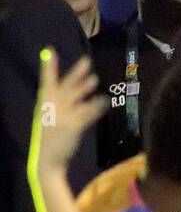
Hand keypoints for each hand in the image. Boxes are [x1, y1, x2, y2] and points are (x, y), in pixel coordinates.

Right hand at [34, 50, 104, 175]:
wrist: (48, 160)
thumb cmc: (51, 140)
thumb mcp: (51, 120)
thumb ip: (61, 108)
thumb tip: (76, 97)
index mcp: (45, 105)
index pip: (47, 82)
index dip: (50, 68)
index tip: (51, 51)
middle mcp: (52, 108)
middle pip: (65, 87)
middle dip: (76, 73)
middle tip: (87, 61)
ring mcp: (61, 117)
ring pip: (75, 98)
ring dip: (85, 87)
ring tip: (96, 78)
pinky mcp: (72, 127)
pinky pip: (86, 114)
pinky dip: (95, 107)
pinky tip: (104, 102)